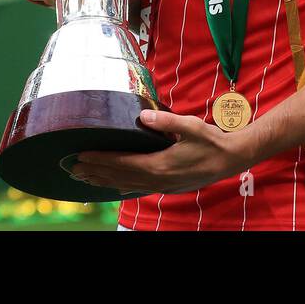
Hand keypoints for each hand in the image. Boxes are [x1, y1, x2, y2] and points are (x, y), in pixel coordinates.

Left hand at [69, 110, 255, 194]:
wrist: (232, 159)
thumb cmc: (212, 141)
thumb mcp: (190, 127)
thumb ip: (165, 121)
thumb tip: (142, 114)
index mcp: (158, 165)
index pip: (121, 163)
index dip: (100, 160)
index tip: (81, 156)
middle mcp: (156, 180)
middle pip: (118, 177)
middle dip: (95, 172)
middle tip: (73, 169)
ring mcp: (161, 186)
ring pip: (126, 185)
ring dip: (104, 181)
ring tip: (86, 179)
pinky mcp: (167, 186)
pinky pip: (137, 188)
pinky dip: (122, 186)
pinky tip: (114, 187)